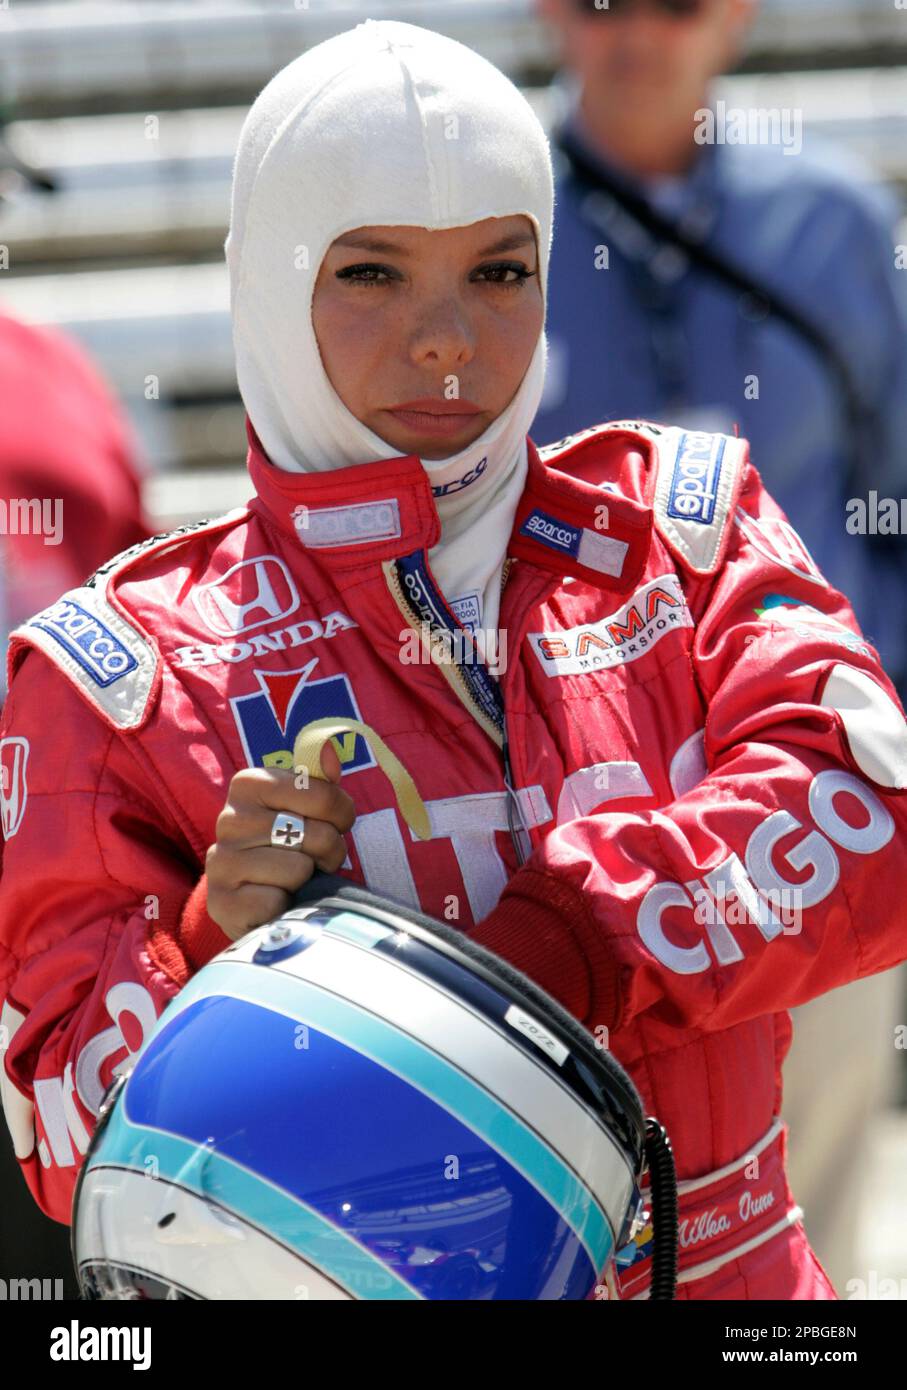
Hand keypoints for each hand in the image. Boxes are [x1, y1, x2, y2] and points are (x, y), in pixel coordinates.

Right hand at [205, 738, 355, 940]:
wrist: (249, 897)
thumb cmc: (286, 844)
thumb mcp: (305, 807)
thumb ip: (321, 780)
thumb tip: (330, 751)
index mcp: (248, 784)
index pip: (324, 795)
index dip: (342, 815)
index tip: (334, 824)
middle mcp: (229, 819)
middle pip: (317, 835)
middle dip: (329, 851)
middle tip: (316, 857)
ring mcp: (221, 862)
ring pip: (299, 870)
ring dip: (307, 880)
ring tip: (295, 879)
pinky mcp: (222, 903)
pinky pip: (277, 903)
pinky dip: (285, 905)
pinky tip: (275, 900)